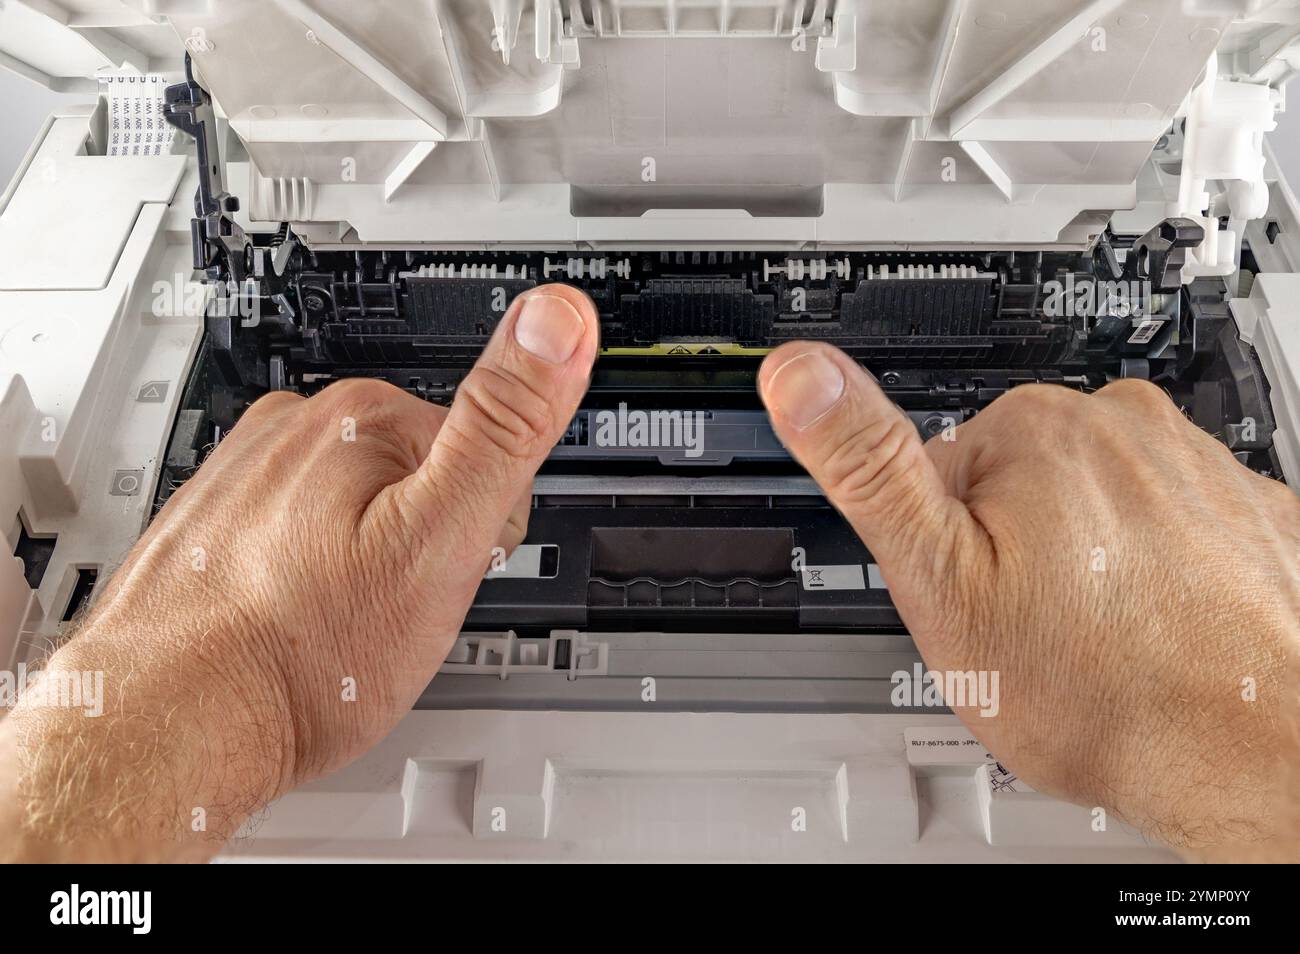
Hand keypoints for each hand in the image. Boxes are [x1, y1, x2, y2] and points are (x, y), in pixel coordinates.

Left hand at [0, 284, 599, 860]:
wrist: (168, 729)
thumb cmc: (300, 655)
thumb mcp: (440, 542)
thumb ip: (504, 428)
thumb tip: (555, 317)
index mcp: (360, 418)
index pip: (482, 445)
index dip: (486, 524)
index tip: (458, 569)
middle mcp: (293, 428)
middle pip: (417, 473)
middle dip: (425, 539)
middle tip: (400, 604)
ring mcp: (247, 472)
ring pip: (358, 505)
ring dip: (368, 557)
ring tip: (347, 619)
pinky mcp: (216, 517)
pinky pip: (299, 532)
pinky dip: (314, 573)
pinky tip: (305, 619)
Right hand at [758, 342, 1299, 858]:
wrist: (1248, 753)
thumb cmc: (1094, 687)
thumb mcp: (938, 581)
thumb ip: (866, 468)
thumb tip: (801, 375)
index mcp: (1036, 431)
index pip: (947, 463)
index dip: (945, 539)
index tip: (967, 587)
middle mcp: (1126, 427)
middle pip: (1027, 476)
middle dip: (1015, 542)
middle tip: (1024, 620)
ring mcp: (1197, 466)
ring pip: (1102, 501)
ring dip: (1089, 555)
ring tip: (1092, 633)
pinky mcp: (1248, 508)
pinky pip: (1173, 524)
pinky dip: (1158, 567)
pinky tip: (1152, 623)